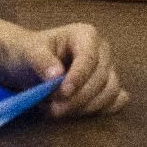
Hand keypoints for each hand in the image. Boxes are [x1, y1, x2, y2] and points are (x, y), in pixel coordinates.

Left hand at [0, 22, 128, 117]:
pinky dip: (101, 109)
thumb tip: (56, 76)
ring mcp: (108, 69)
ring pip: (110, 91)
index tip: (62, 93)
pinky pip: (116, 100)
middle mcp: (102, 50)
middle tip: (52, 108)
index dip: (78, 77)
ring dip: (85, 106)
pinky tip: (80, 112)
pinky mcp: (108, 86)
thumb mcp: (29, 51)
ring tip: (59, 110)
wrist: (31, 63)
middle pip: (101, 77)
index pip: (90, 57)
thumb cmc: (31, 53)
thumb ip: (41, 60)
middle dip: (78, 97)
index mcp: (86, 35)